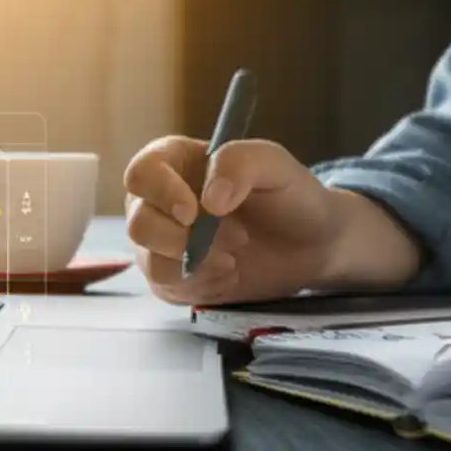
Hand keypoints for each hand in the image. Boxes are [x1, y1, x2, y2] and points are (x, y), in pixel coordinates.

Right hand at [123, 136, 421, 304]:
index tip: (194, 212)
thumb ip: (238, 162)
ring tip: (235, 256)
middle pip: (139, 223)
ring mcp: (161, 244)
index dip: (160, 193)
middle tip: (238, 238)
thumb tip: (208, 200)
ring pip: (150, 261)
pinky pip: (168, 287)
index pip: (141, 174)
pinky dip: (203, 284)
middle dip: (188, 238)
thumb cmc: (289, 195)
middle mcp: (158, 203)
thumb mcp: (273, 163)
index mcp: (174, 164)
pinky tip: (229, 273)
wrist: (312, 244)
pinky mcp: (173, 279)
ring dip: (198, 262)